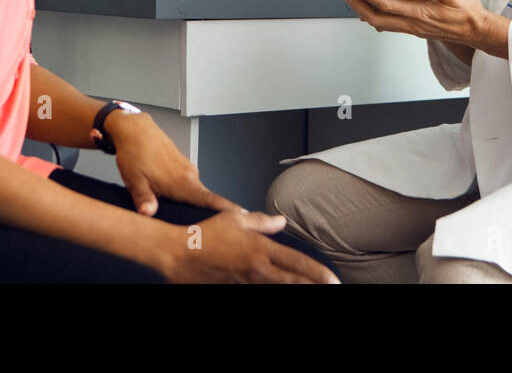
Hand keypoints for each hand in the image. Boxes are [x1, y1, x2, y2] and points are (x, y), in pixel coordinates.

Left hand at [108, 110, 240, 216]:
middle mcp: (190, 175)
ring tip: (185, 215)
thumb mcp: (135, 181)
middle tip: (209, 229)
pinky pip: (189, 184)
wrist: (136, 129)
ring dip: (195, 203)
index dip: (226, 210)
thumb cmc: (136, 152)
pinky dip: (187, 193)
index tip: (241, 217)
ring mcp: (188, 169)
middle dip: (210, 214)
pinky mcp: (183, 166)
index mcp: (182, 182)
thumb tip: (148, 214)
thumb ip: (144, 200)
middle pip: (206, 200)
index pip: (210, 200)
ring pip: (196, 192)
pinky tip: (174, 197)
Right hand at [157, 210, 339, 283]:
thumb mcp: (235, 218)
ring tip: (311, 292)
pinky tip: (279, 292)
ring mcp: (246, 284)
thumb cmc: (203, 234)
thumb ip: (262, 221)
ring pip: (279, 292)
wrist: (178, 255)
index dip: (318, 273)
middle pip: (293, 283)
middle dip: (314, 287)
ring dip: (295, 290)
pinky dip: (273, 293)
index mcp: (261, 249)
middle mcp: (258, 270)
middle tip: (331, 289)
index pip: (297, 263)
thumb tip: (281, 222)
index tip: (333, 279)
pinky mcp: (234, 291)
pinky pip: (259, 294)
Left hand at [344, 0, 488, 47]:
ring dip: (365, 11)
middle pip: (378, 17)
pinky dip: (378, 16)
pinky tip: (374, 9)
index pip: (387, 4)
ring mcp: (414, 28)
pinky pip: (391, 24)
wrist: (477, 31)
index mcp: (420, 12)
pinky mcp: (416, 29)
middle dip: (359, 5)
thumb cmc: (467, 12)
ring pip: (382, 22)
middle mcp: (414, 23)